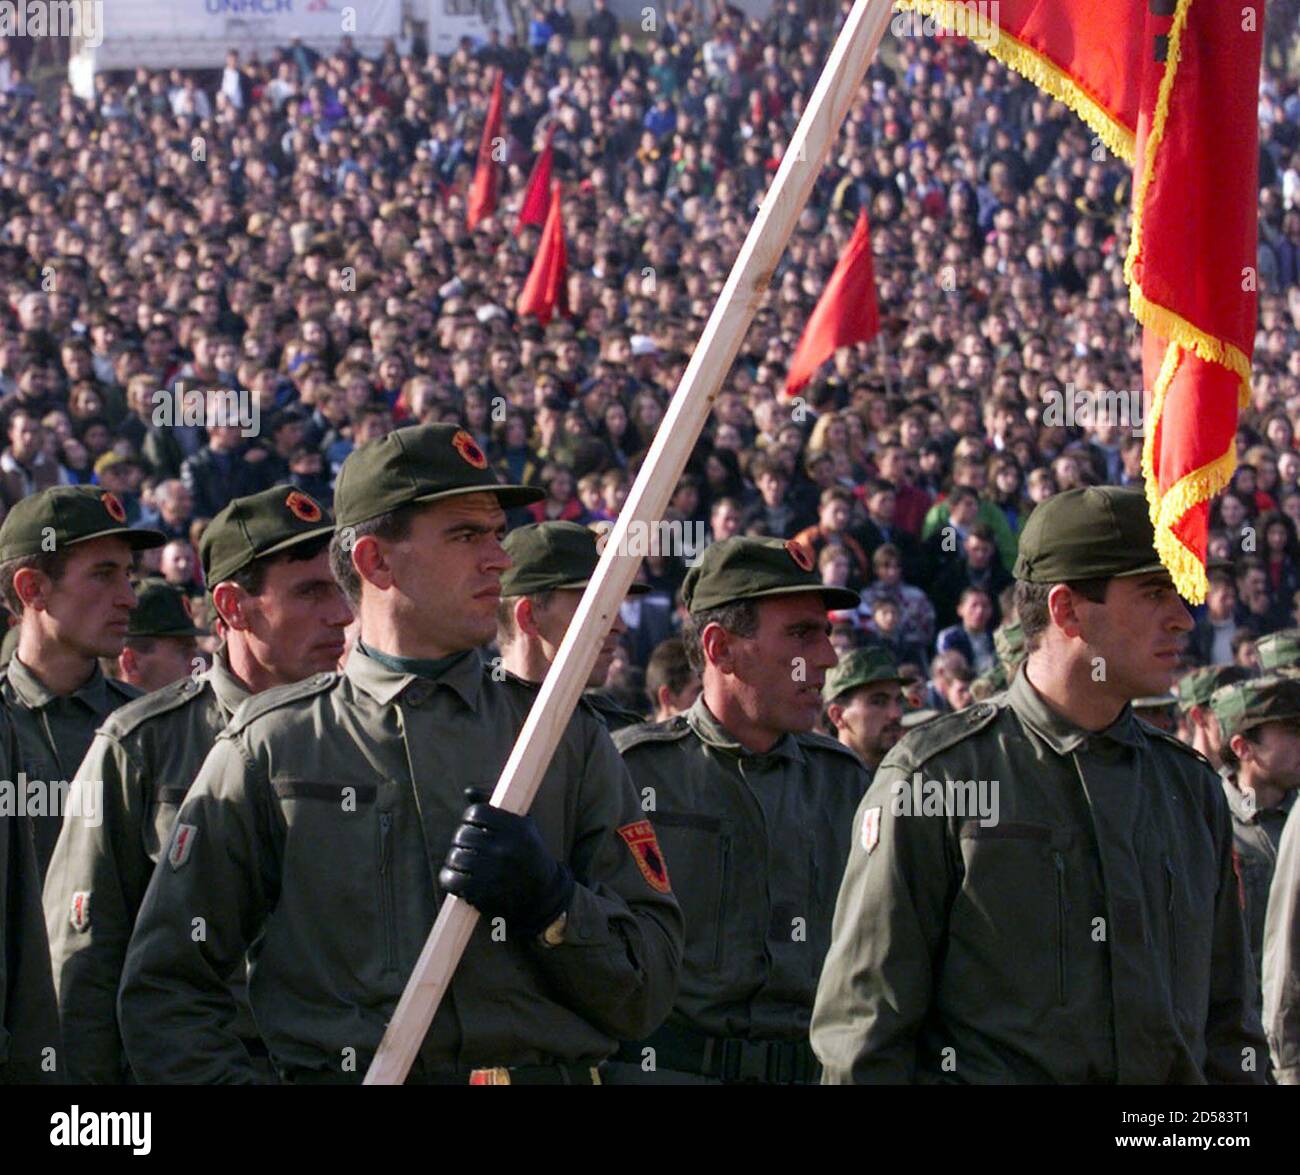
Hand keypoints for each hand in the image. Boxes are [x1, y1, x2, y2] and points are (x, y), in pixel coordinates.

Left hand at [439, 790, 573, 938]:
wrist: (543, 896)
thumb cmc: (528, 854)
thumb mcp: (523, 826)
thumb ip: (496, 806)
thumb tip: (468, 791)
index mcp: (517, 828)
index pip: (476, 812)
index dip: (470, 818)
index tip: (475, 826)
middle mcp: (505, 848)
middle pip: (463, 834)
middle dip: (462, 841)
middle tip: (468, 848)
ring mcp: (494, 871)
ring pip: (455, 857)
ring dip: (455, 860)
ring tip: (463, 863)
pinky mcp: (483, 892)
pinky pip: (452, 880)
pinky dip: (449, 879)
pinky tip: (457, 879)